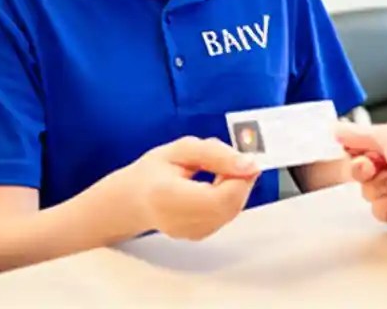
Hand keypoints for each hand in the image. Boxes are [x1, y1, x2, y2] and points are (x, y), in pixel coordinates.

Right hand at [121, 136, 259, 240]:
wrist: (134, 199)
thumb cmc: (155, 171)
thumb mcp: (182, 149)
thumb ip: (216, 154)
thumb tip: (251, 165)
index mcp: (168, 197)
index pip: (220, 197)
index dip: (240, 177)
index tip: (243, 157)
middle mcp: (180, 223)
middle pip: (230, 204)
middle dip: (240, 179)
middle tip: (228, 160)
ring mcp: (191, 233)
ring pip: (233, 209)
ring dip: (235, 187)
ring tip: (216, 172)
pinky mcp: (200, 236)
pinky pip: (227, 215)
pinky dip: (229, 198)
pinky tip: (212, 187)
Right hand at [335, 121, 386, 226]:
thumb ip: (358, 134)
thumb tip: (338, 128)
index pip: (360, 147)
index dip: (351, 152)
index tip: (348, 152)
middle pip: (359, 171)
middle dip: (361, 170)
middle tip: (371, 168)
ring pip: (367, 192)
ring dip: (378, 187)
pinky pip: (377, 210)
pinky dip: (385, 204)